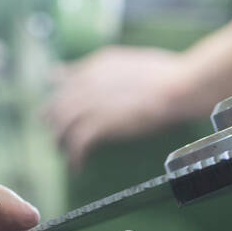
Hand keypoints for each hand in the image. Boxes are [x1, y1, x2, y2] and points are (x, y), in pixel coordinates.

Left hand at [44, 46, 193, 168]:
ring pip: (61, 128)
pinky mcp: (98, 125)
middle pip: (55, 108)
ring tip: (69, 156)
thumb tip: (97, 77)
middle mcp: (86, 84)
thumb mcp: (130, 62)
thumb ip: (107, 68)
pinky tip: (78, 168)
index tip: (57, 115)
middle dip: (56, 125)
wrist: (176, 87)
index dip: (58, 102)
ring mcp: (90, 104)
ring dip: (62, 144)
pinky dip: (74, 159)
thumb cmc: (165, 75)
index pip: (61, 83)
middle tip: (62, 140)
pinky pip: (76, 146)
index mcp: (94, 67)